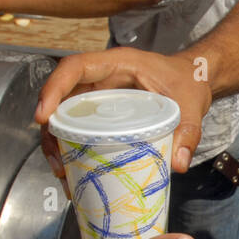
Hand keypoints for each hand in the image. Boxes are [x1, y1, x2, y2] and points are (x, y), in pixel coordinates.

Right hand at [35, 48, 209, 175]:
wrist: (194, 80)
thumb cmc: (188, 81)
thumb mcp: (192, 104)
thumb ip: (188, 131)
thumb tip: (178, 164)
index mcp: (117, 64)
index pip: (75, 68)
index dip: (54, 89)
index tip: (44, 116)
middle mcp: (102, 78)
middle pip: (62, 98)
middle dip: (51, 129)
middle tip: (55, 161)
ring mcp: (99, 96)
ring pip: (66, 115)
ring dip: (57, 143)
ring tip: (62, 174)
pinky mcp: (102, 113)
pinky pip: (79, 126)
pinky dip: (72, 148)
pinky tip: (74, 172)